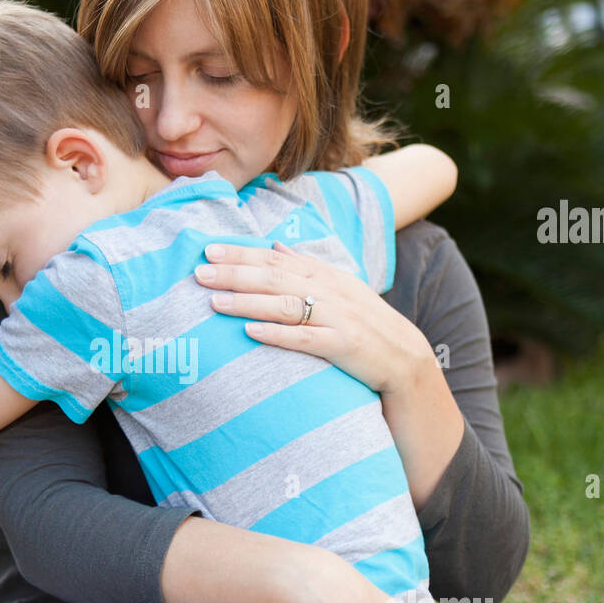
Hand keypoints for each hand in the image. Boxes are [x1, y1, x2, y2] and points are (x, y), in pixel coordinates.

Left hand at [196, 241, 431, 393]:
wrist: (404, 357)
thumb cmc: (364, 322)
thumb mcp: (339, 286)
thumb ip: (305, 266)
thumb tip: (275, 245)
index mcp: (323, 275)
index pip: (275, 259)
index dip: (242, 254)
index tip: (209, 250)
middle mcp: (327, 291)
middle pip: (274, 278)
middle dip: (235, 274)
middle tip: (200, 272)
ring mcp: (335, 317)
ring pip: (284, 306)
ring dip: (247, 303)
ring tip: (215, 302)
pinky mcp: (342, 345)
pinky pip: (304, 339)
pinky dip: (276, 335)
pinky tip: (249, 333)